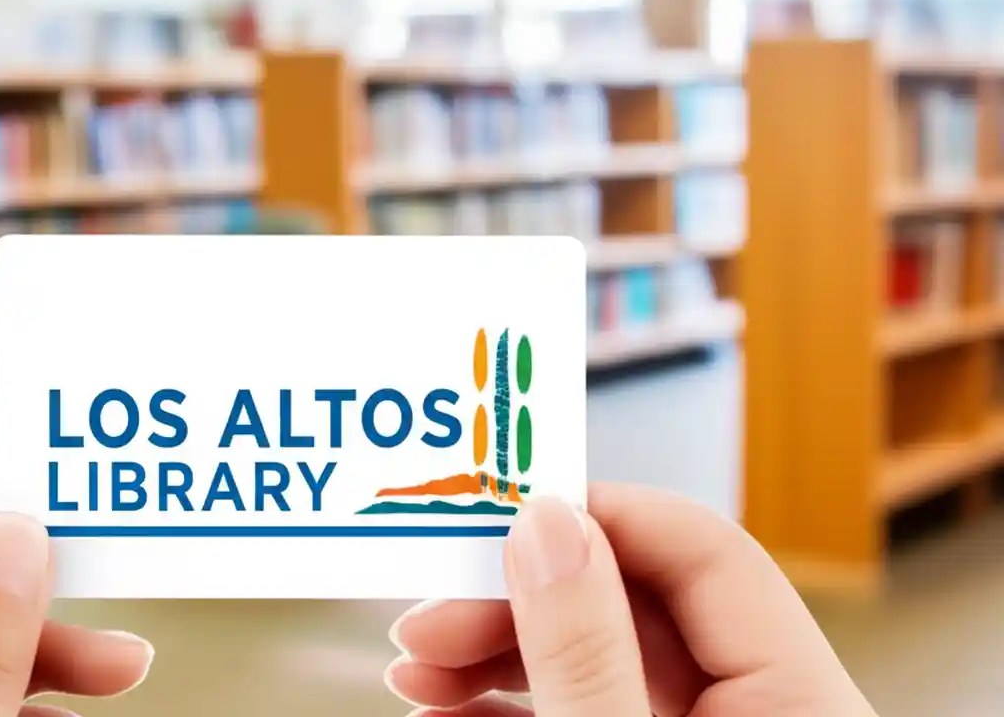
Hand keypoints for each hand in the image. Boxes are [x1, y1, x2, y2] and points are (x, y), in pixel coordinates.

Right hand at [384, 484, 876, 715]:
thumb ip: (585, 649)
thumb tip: (544, 523)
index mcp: (796, 700)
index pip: (702, 550)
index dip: (596, 514)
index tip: (499, 514)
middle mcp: (757, 708)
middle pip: (629, 601)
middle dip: (513, 600)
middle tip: (427, 614)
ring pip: (594, 656)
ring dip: (493, 652)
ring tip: (414, 668)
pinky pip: (582, 707)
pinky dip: (506, 704)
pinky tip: (444, 708)